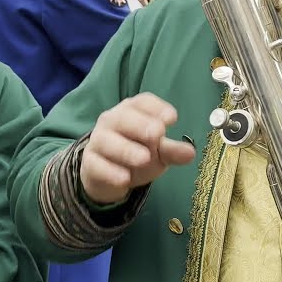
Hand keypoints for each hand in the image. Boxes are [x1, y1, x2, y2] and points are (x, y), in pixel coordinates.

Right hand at [80, 93, 196, 204]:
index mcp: (133, 110)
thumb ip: (173, 151)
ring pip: (107, 141)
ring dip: (126, 149)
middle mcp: (113, 120)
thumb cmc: (138, 153)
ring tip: (144, 158)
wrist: (109, 175)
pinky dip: (110, 172)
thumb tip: (190, 153)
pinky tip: (124, 179)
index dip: (157, 108)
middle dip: (140, 125)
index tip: (172, 118)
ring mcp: (99, 140)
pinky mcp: (90, 162)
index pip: (143, 102)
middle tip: (157, 134)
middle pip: (123, 117)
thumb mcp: (159, 152)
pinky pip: (97, 164)